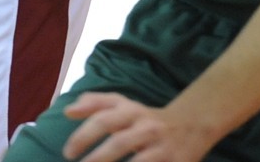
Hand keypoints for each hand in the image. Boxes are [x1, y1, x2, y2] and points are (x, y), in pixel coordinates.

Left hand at [63, 93, 217, 161]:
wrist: (192, 124)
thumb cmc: (146, 117)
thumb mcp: (123, 105)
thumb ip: (95, 103)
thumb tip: (68, 111)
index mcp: (131, 112)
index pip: (103, 120)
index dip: (83, 136)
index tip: (67, 153)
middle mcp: (147, 127)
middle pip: (119, 142)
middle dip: (98, 159)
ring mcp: (162, 147)